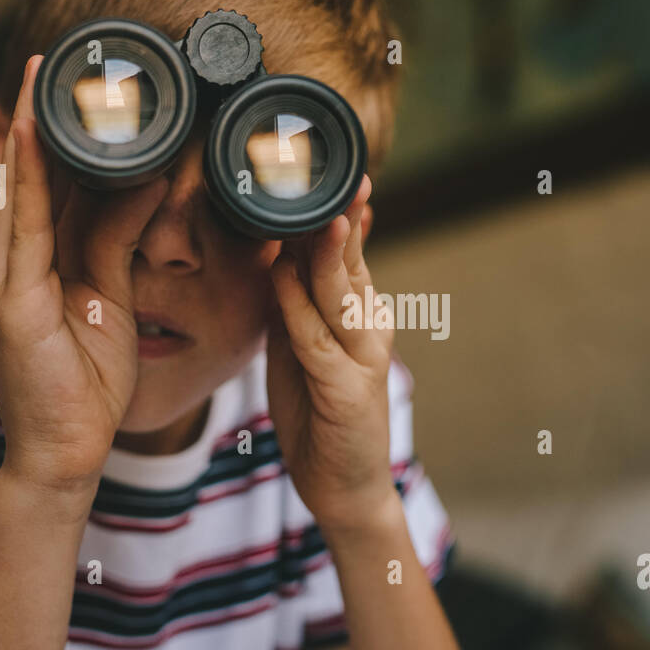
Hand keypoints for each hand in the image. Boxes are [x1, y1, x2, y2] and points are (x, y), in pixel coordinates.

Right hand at [0, 56, 158, 500]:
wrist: (65, 453)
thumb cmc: (86, 384)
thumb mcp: (112, 299)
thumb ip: (119, 239)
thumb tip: (150, 181)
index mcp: (29, 265)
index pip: (39, 187)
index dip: (48, 135)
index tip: (66, 87)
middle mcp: (4, 265)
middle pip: (22, 179)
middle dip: (33, 118)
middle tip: (53, 59)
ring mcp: (0, 282)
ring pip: (17, 192)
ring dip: (27, 131)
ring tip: (41, 75)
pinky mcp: (10, 302)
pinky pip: (25, 228)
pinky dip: (28, 178)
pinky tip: (33, 136)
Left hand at [266, 176, 399, 531]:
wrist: (345, 486)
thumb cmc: (319, 414)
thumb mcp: (303, 346)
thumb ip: (297, 300)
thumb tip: (281, 250)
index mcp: (359, 312)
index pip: (348, 249)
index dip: (335, 206)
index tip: (320, 163)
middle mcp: (369, 326)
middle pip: (351, 260)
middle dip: (340, 212)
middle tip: (326, 165)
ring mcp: (363, 357)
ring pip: (341, 293)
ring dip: (331, 252)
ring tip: (323, 211)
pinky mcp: (347, 390)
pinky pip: (316, 340)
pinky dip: (299, 308)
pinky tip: (286, 278)